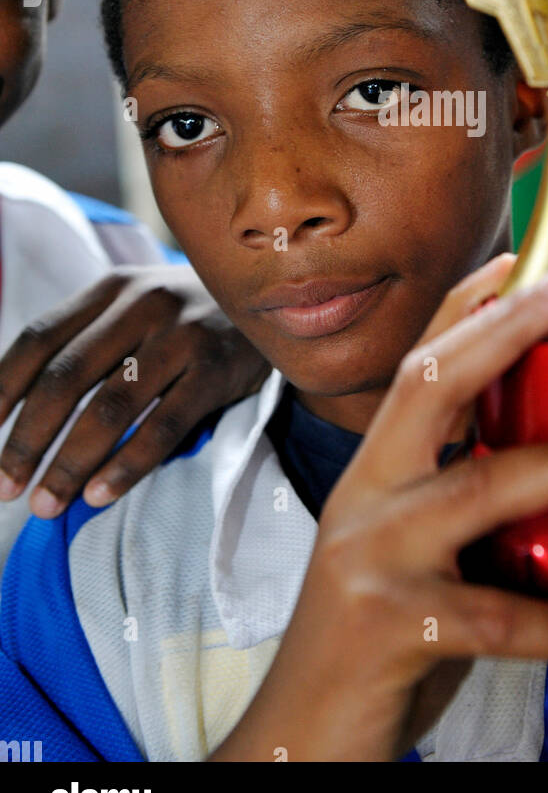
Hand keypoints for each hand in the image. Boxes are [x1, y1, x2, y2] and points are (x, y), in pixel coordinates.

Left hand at [0, 264, 269, 517]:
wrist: (275, 299)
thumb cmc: (188, 317)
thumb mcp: (135, 308)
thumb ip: (87, 341)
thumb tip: (16, 410)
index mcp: (110, 287)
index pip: (37, 339)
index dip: (1, 391)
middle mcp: (141, 303)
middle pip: (65, 378)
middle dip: (27, 440)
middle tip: (5, 489)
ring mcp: (183, 334)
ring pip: (110, 407)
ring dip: (70, 462)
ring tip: (46, 505)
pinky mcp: (218, 368)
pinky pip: (164, 426)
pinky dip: (127, 465)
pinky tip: (99, 494)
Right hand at [212, 254, 547, 761]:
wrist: (300, 736)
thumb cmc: (369, 637)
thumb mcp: (407, 550)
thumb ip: (459, 500)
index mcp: (372, 473)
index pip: (416, 367)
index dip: (464, 306)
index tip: (517, 256)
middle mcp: (364, 499)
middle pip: (430, 388)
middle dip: (503, 327)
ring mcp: (373, 559)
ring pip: (477, 489)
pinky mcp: (395, 628)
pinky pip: (499, 621)